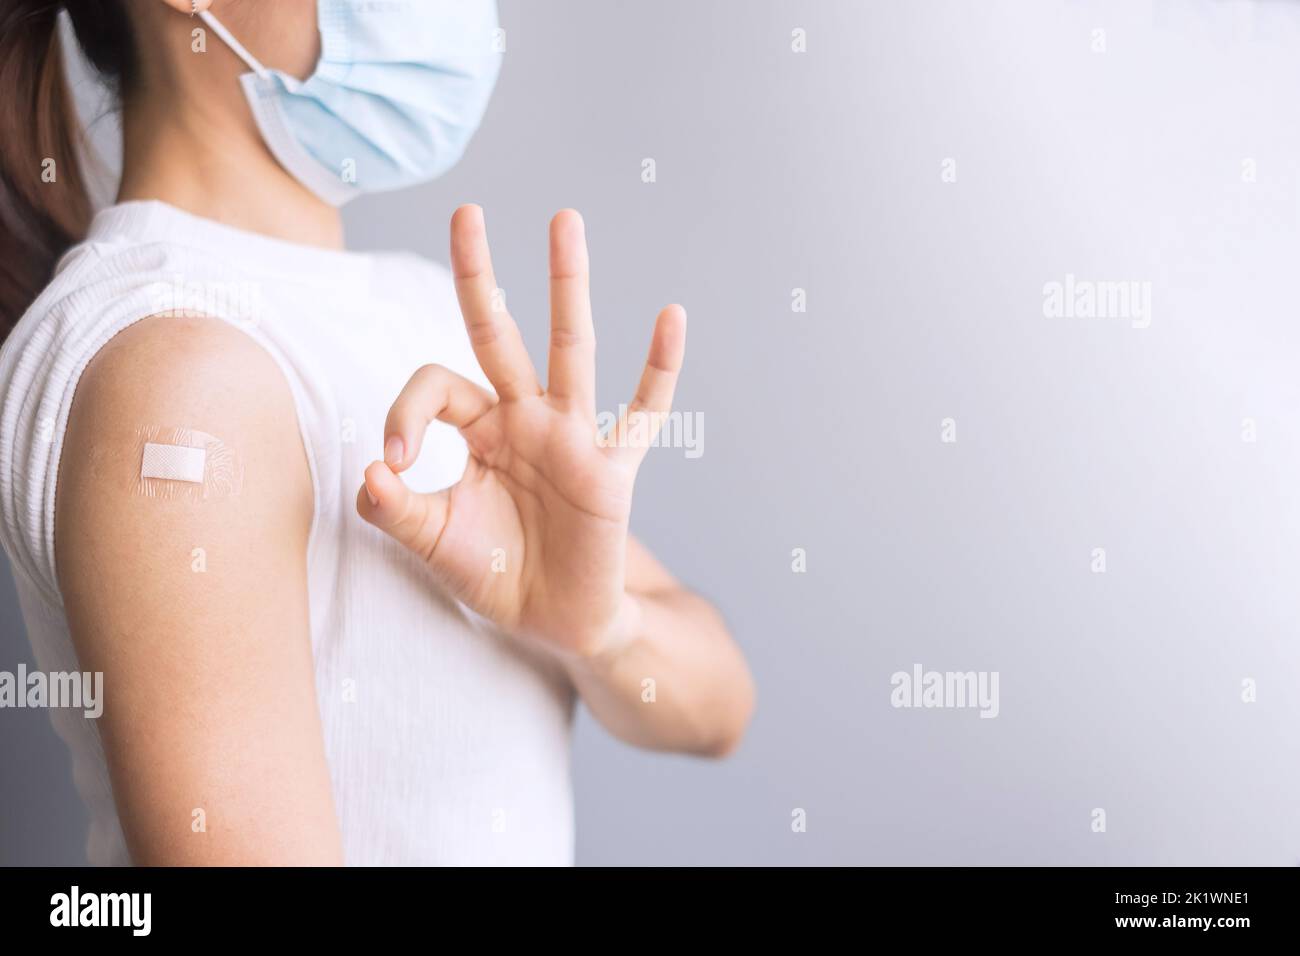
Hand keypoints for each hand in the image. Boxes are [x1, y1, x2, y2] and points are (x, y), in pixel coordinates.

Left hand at [357, 206, 685, 656]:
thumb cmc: (495, 575)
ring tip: (564, 220)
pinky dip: (659, 370)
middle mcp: (524, 420)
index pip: (437, 385)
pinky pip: (642, 413)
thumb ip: (397, 511)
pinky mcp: (612, 471)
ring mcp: (571, 438)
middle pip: (498, 333)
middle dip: (479, 274)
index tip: (392, 462)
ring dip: (566, 285)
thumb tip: (368, 471)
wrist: (554, 622)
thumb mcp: (433, 544)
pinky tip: (673, 318)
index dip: (405, 410)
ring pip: (570, 349)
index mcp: (477, 432)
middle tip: (467, 211)